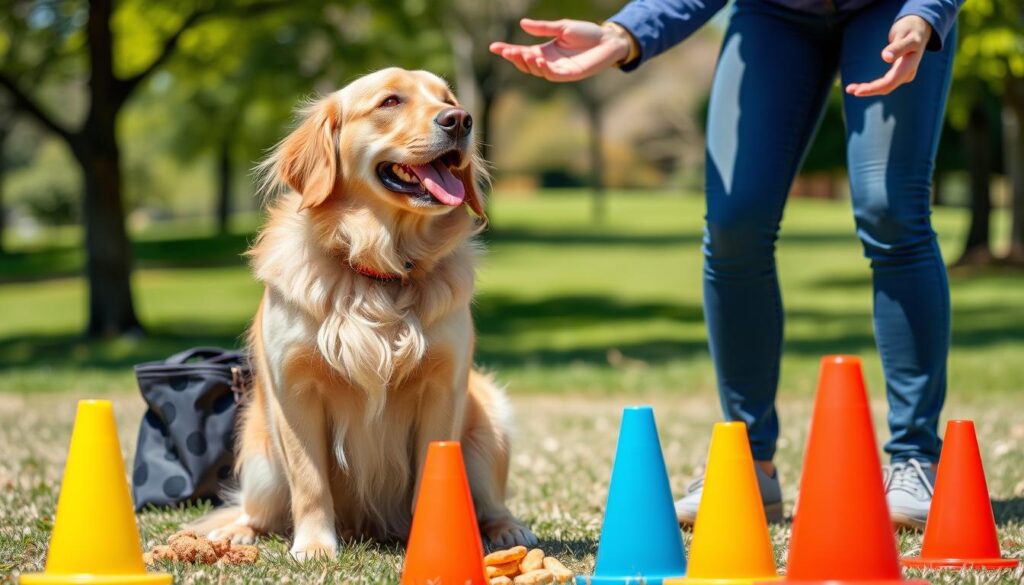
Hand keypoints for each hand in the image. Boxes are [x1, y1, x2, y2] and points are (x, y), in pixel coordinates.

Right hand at [489, 18, 631, 81]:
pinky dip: (544, 69)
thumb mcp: (562, 27)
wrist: (608, 40)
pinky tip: (540, 60)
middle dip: (515, 58)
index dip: (508, 50)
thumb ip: (543, 28)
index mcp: (545, 50)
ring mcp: (558, 70)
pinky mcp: (569, 75)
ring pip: (537, 71)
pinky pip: (552, 75)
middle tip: (507, 51)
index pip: (522, 52)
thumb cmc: (586, 33)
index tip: (493, 47)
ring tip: (524, 53)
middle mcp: (549, 62)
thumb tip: (522, 24)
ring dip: (528, 63)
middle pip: (526, 63)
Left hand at [845, 15, 931, 96]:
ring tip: (851, 88)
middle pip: (886, 87)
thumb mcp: (906, 36)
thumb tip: (886, 57)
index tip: (857, 91)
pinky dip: (872, 86)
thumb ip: (898, 47)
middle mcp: (908, 73)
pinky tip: (860, 86)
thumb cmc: (912, 29)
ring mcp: (904, 74)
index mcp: (910, 65)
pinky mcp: (898, 73)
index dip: (873, 88)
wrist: (919, 28)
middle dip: (868, 90)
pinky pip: (885, 83)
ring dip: (869, 89)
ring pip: (885, 87)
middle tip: (849, 89)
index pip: (890, 82)